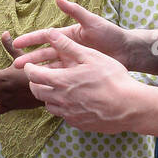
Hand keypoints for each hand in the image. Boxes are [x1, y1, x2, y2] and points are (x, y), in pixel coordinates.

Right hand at [11, 0, 131, 69]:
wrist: (127, 52)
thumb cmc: (111, 34)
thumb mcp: (92, 22)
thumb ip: (75, 11)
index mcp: (67, 36)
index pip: (44, 37)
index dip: (30, 39)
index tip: (17, 43)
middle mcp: (67, 48)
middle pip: (44, 54)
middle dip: (30, 59)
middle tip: (16, 65)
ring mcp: (72, 61)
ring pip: (50, 66)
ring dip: (39, 71)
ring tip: (27, 77)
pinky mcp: (78, 72)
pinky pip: (62, 76)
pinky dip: (52, 80)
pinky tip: (44, 86)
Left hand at [20, 30, 146, 132]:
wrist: (129, 107)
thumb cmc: (113, 79)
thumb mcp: (91, 57)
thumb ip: (68, 46)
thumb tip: (51, 33)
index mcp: (61, 81)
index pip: (33, 75)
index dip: (28, 68)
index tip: (29, 64)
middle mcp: (60, 99)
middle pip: (36, 91)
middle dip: (34, 82)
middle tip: (38, 76)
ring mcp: (68, 113)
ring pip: (48, 104)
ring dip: (47, 95)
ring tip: (55, 88)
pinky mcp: (77, 123)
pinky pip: (62, 115)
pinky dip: (61, 107)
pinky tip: (71, 101)